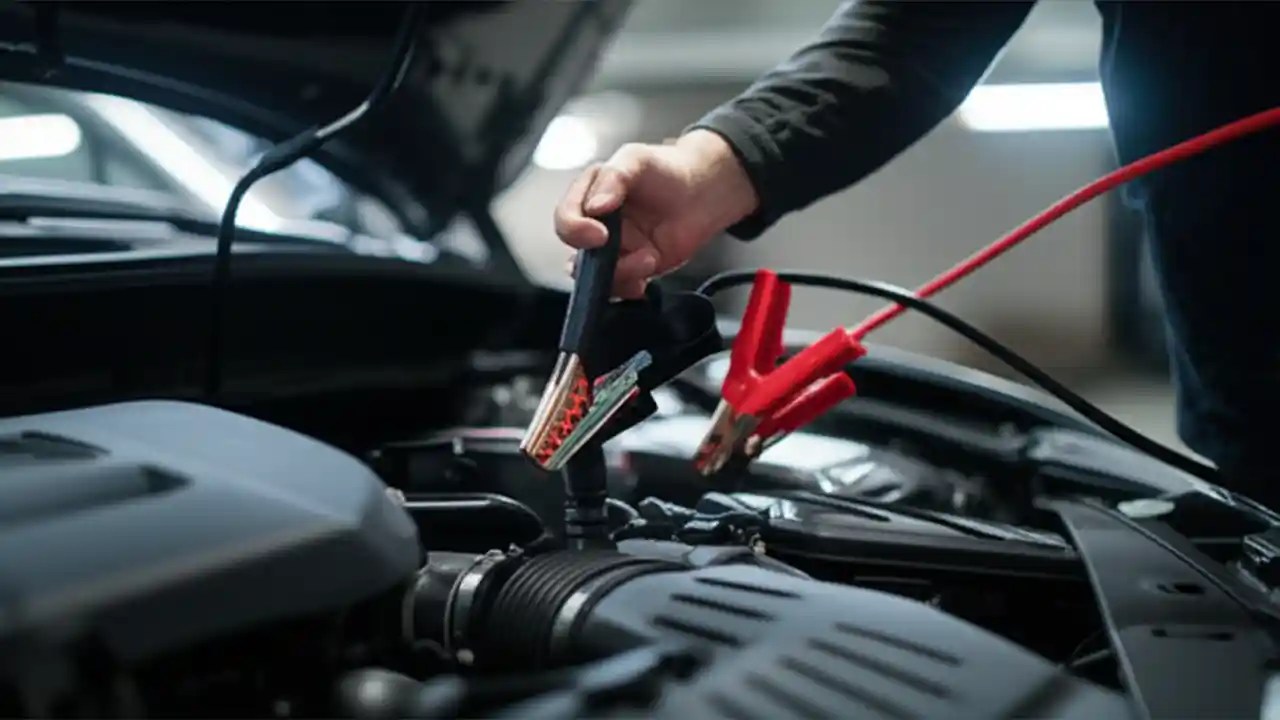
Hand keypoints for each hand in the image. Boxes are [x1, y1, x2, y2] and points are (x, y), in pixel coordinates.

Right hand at [554, 130, 758, 297]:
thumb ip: (613, 178)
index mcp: (588, 195)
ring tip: (650, 259)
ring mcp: (615, 249)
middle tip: (628, 252)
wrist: (703, 190)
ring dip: (621, 274)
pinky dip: (630, 288)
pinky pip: (620, 287)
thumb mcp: (636, 159)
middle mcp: (597, 225)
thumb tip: (594, 206)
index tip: (599, 234)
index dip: (576, 230)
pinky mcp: (633, 267)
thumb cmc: (666, 169)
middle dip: (598, 261)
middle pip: (577, 252)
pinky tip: (644, 280)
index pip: (565, 218)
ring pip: (598, 276)